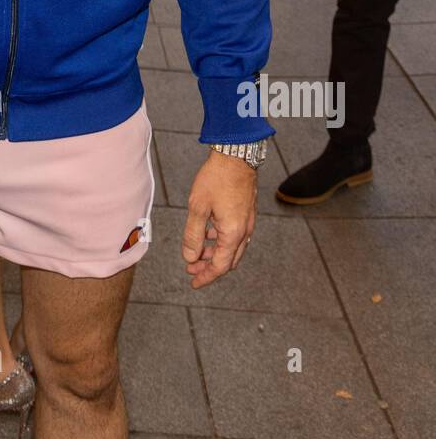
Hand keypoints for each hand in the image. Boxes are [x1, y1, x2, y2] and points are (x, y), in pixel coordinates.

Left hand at [182, 150, 256, 287]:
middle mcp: (244, 231)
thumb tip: (190, 258)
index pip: (220, 266)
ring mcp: (247, 222)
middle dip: (210, 267)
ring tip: (197, 251)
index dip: (206, 277)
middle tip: (192, 269)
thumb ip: (193, 235)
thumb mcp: (198, 207)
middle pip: (228, 260)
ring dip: (215, 253)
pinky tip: (208, 233)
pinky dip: (221, 241)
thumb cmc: (216, 178)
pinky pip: (235, 236)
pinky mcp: (246, 213)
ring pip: (232, 248)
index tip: (193, 282)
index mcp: (233, 233)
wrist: (236, 155)